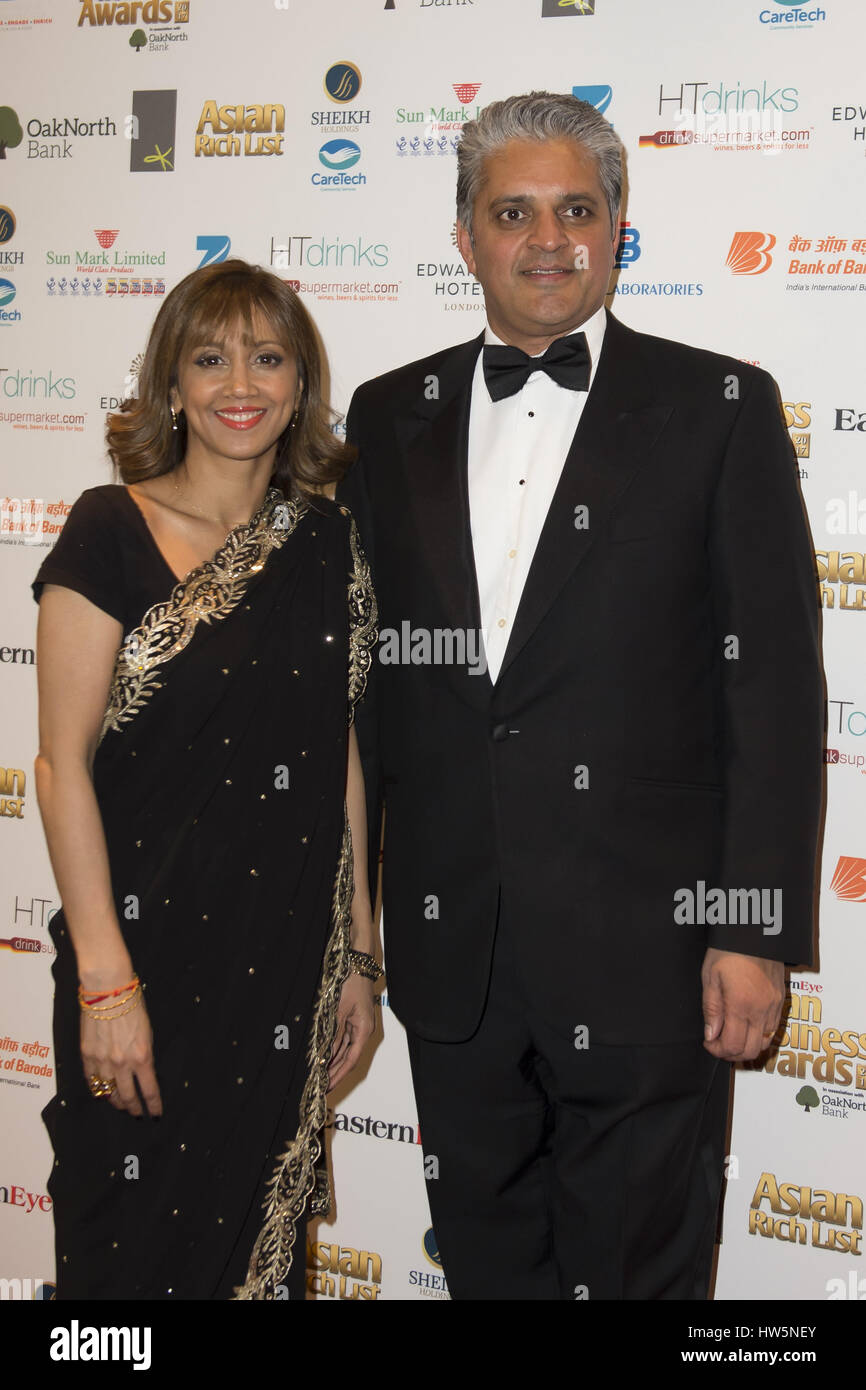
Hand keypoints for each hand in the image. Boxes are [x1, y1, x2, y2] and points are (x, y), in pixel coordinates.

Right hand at [81, 997, 162, 1117]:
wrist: (108, 991)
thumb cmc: (132, 1005)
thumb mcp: (148, 1032)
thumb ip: (145, 1054)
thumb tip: (144, 1071)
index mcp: (142, 1057)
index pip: (150, 1090)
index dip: (154, 1105)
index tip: (156, 1113)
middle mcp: (122, 1063)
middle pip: (128, 1097)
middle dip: (134, 1108)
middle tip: (138, 1114)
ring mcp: (102, 1061)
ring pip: (108, 1092)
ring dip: (116, 1102)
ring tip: (121, 1105)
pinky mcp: (87, 1055)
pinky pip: (92, 1080)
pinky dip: (97, 1089)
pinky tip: (102, 1092)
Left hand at [328, 973, 375, 1091]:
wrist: (357, 963)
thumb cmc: (352, 983)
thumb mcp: (339, 1009)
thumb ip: (333, 1032)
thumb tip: (325, 1053)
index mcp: (363, 1030)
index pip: (350, 1060)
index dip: (338, 1075)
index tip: (327, 1086)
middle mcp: (363, 1031)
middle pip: (348, 1058)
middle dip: (335, 1072)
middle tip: (321, 1086)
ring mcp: (358, 1025)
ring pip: (345, 1049)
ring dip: (333, 1062)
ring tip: (320, 1075)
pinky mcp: (352, 1019)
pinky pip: (342, 1039)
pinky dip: (334, 1049)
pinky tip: (324, 1056)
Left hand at [701, 948, 784, 1060]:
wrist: (754, 932)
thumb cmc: (730, 949)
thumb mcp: (710, 977)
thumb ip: (711, 1009)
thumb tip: (711, 1034)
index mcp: (741, 1004)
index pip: (733, 1045)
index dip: (718, 1051)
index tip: (709, 1043)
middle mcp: (761, 1009)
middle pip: (751, 1051)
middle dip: (732, 1053)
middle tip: (718, 1044)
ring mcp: (774, 1005)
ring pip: (764, 1042)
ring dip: (746, 1045)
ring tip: (731, 1035)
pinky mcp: (780, 1000)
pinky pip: (772, 1028)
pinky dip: (758, 1034)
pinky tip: (745, 1025)